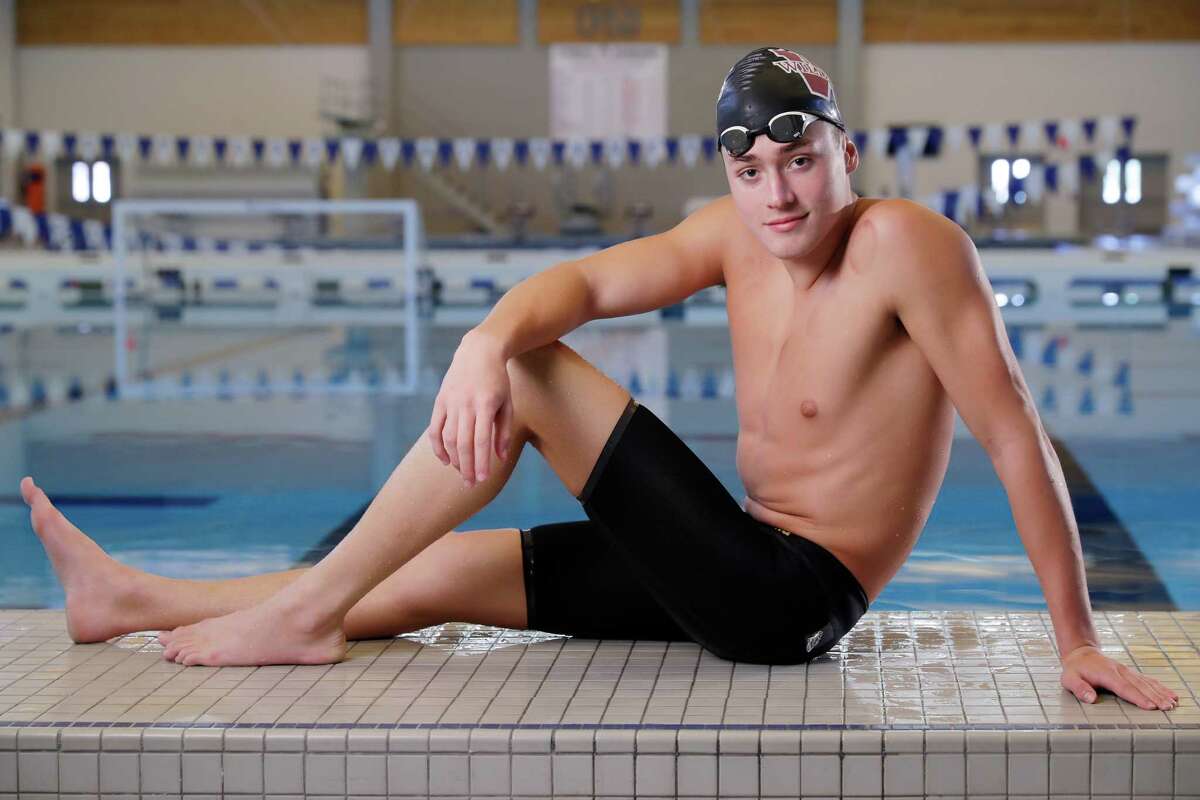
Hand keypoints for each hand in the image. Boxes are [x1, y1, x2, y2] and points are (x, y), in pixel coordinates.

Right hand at [427, 330, 513, 486]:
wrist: (479, 351)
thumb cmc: (498, 380)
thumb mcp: (507, 403)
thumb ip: (503, 431)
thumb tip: (499, 457)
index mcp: (486, 404)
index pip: (481, 440)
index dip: (481, 462)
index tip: (483, 479)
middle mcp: (466, 404)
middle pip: (463, 443)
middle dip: (467, 467)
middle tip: (471, 484)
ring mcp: (451, 402)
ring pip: (448, 438)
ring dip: (454, 459)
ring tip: (462, 473)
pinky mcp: (440, 401)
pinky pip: (435, 428)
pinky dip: (438, 446)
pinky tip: (445, 460)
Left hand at [1060, 644, 1179, 710]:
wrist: (1081, 654)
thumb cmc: (1075, 670)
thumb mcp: (1069, 679)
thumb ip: (1080, 688)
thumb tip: (1090, 698)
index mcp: (1106, 674)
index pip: (1124, 687)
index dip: (1137, 697)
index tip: (1150, 706)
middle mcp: (1120, 671)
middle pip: (1139, 686)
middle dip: (1155, 697)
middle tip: (1167, 708)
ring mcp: (1127, 671)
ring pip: (1147, 682)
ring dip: (1161, 693)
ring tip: (1173, 703)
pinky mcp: (1131, 673)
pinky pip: (1148, 680)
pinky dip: (1160, 687)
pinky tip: (1171, 695)